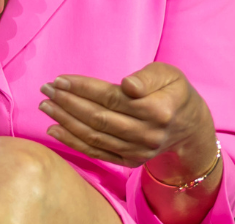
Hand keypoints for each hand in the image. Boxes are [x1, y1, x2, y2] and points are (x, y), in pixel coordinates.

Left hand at [39, 63, 217, 180]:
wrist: (188, 127)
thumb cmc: (173, 92)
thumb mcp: (168, 74)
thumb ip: (148, 77)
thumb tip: (127, 85)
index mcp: (158, 109)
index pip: (111, 97)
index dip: (83, 88)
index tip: (60, 79)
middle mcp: (148, 133)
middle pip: (99, 118)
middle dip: (67, 102)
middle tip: (46, 89)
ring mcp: (138, 150)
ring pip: (94, 136)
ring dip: (65, 121)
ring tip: (46, 106)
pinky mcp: (130, 160)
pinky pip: (97, 152)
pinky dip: (73, 142)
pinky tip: (54, 130)